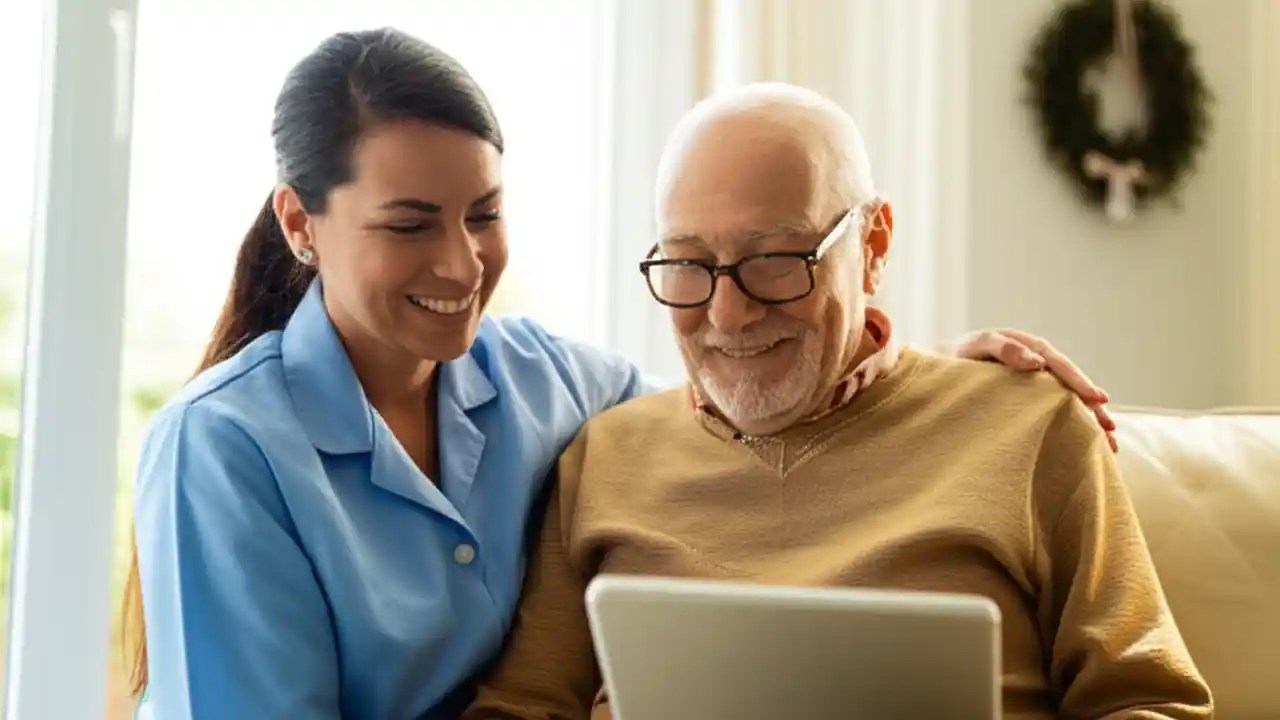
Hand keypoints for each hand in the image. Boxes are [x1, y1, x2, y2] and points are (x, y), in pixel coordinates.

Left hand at [950, 329, 1117, 452]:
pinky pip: (1055, 408)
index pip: (1056, 363)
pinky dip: (1072, 423)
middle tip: (1109, 428)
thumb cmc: (950, 359)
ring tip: (1109, 442)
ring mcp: (1032, 380)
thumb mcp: (973, 348)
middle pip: (1069, 384)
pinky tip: (1089, 442)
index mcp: (1023, 345)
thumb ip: (1002, 349)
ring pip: (1067, 398)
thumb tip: (1037, 362)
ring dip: (1089, 418)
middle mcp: (1033, 361)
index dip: (1076, 380)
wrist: (933, 372)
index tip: (1095, 399)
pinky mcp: (1029, 398)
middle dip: (1091, 406)